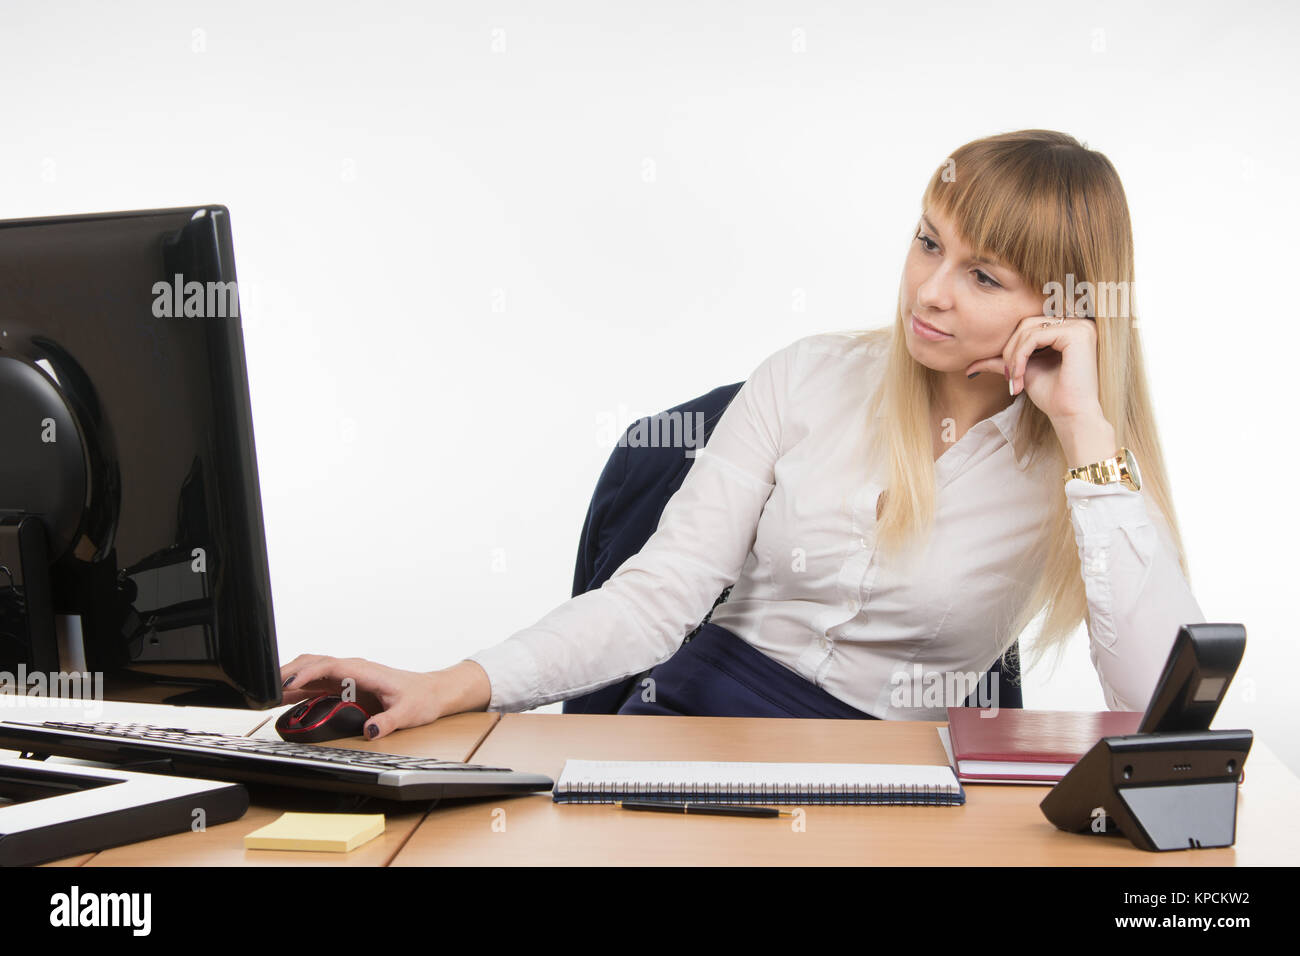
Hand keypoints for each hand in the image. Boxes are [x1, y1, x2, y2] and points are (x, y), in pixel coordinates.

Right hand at [279, 656, 489, 739]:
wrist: (432, 692)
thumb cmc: (422, 698)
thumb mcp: (408, 713)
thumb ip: (389, 722)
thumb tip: (371, 731)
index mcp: (365, 671)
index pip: (330, 666)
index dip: (308, 673)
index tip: (289, 683)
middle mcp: (353, 670)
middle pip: (314, 663)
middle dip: (289, 671)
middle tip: (265, 686)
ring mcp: (348, 677)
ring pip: (312, 670)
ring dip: (290, 677)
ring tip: (266, 692)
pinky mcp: (346, 686)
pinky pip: (317, 681)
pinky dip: (298, 686)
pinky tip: (284, 695)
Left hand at [964, 314, 1103, 424]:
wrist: (1070, 415)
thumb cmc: (1053, 396)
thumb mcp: (1023, 371)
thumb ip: (1002, 361)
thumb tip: (970, 365)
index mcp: (1069, 329)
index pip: (1028, 326)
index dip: (1011, 347)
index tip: (1006, 375)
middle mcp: (1078, 323)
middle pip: (1026, 324)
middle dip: (1010, 350)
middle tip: (1007, 377)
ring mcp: (1080, 326)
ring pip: (1028, 330)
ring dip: (1013, 356)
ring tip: (1014, 379)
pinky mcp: (1077, 333)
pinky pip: (1035, 336)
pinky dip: (1020, 355)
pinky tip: (1020, 375)